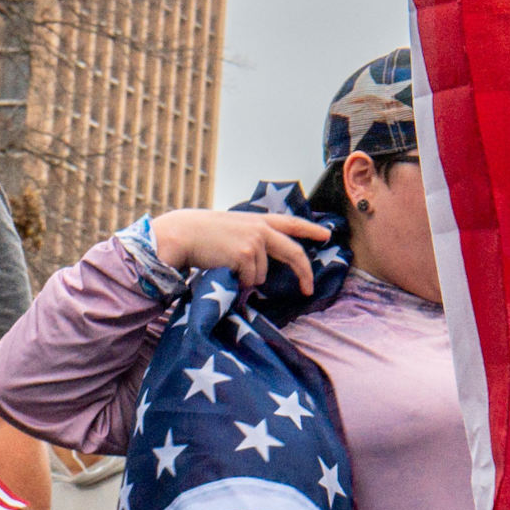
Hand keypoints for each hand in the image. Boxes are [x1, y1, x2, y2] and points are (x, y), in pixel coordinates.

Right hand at [151, 206, 329, 290]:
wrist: (183, 233)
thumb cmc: (203, 234)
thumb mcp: (233, 228)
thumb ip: (251, 238)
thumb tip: (262, 265)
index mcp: (259, 220)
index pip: (291, 223)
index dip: (311, 229)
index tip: (327, 234)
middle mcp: (261, 229)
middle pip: (293, 253)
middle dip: (304, 272)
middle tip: (308, 289)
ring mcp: (255, 241)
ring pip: (262, 275)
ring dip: (247, 278)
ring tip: (226, 265)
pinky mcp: (246, 255)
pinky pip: (249, 280)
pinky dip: (238, 282)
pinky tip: (223, 269)